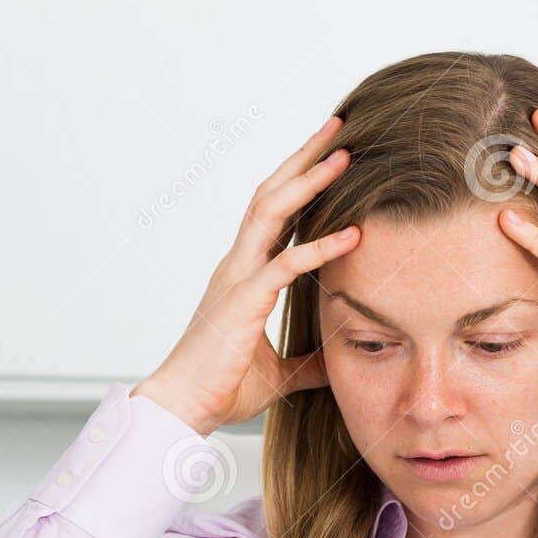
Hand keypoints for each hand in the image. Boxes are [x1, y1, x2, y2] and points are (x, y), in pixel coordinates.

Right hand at [133, 115, 360, 434]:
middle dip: (304, 159)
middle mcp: (238, 265)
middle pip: (272, 195)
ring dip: (309, 181)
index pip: (274, 214)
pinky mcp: (243, 301)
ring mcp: (237, 277)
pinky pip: (285, 263)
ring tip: (344, 156)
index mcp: (244, 274)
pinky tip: (352, 236)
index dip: (300, 181)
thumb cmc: (222, 388)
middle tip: (339, 130)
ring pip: (272, 212)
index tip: (330, 156)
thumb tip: (334, 362)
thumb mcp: (281, 373)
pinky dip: (320, 247)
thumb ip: (308, 362)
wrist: (185, 408)